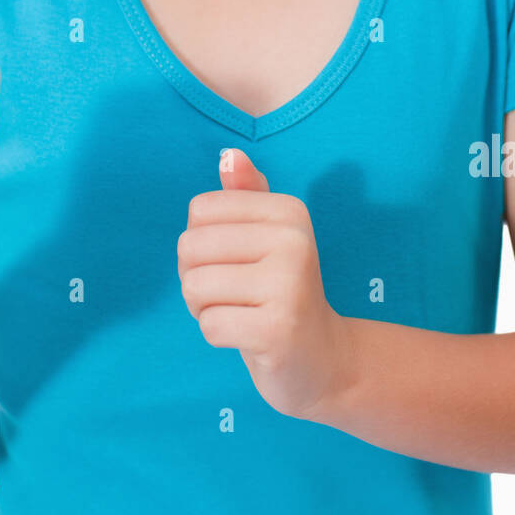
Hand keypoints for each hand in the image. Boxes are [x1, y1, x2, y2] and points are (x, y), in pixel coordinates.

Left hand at [177, 147, 346, 420]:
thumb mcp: (267, 237)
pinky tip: (248, 336)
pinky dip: (218, 335)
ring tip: (239, 313)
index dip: (200, 241)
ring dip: (204, 308)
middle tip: (232, 294)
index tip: (233, 262)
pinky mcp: (277, 329)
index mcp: (289, 211)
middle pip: (191, 247)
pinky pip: (209, 324)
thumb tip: (228, 156)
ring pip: (195, 287)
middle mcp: (294, 240)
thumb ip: (245, 195)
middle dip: (195, 277)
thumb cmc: (280, 291)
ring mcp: (288, 285)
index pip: (200, 210)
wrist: (323, 358)